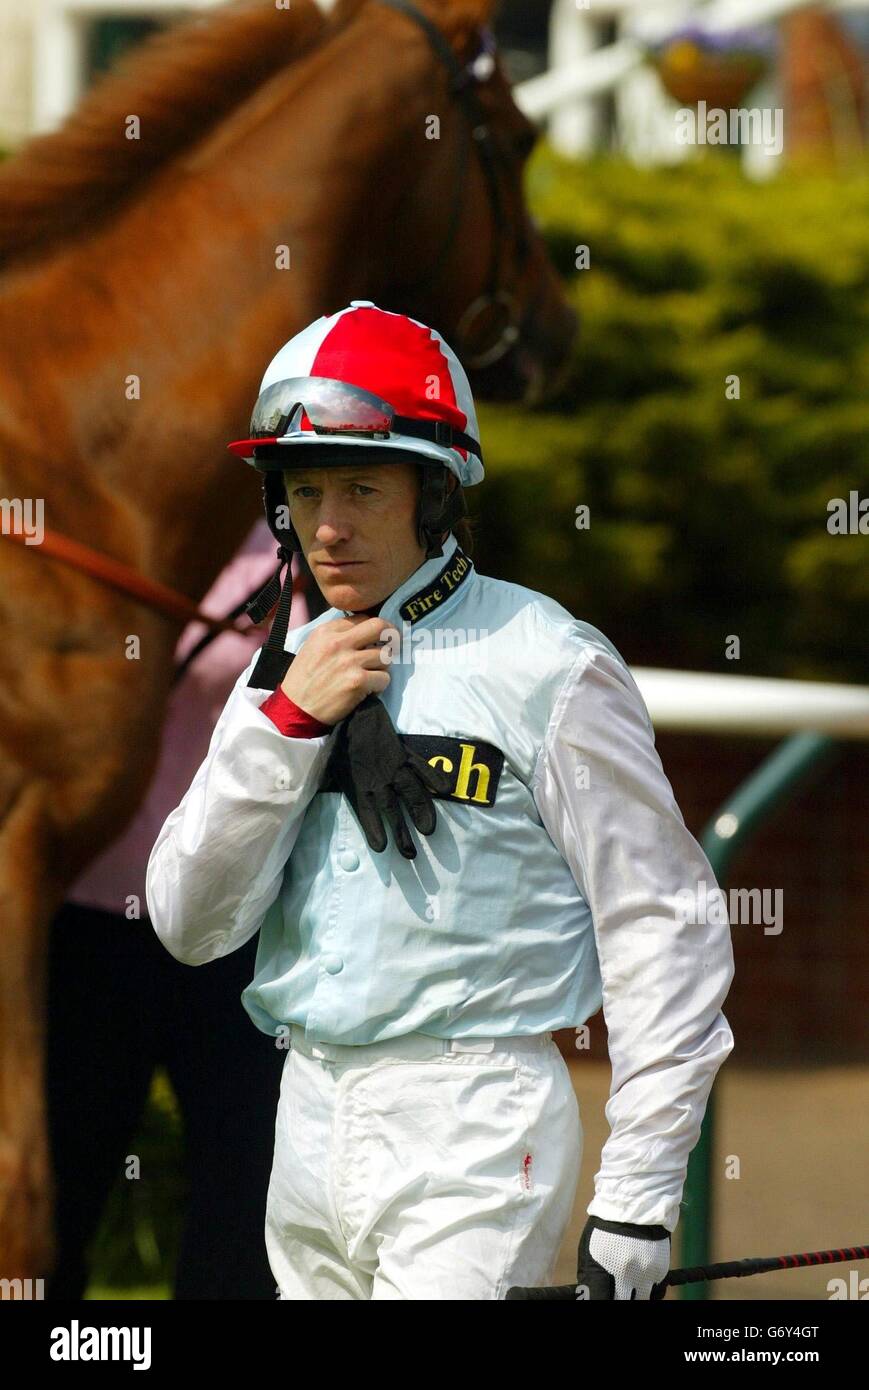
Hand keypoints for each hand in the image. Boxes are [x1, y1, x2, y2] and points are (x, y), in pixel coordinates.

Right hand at [279, 616, 396, 725]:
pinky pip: (384, 678)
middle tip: (393, 645)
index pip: (362, 618)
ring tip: (371, 676)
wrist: (295, 710)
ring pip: (385, 656)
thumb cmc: (303, 681)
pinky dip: (379, 686)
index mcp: (326, 632)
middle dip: (391, 635)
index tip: (376, 638)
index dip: (372, 629)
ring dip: (382, 667)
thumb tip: (362, 631)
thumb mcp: (312, 648)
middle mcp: (338, 642)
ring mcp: (349, 661)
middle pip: (379, 626)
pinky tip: (367, 691)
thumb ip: (334, 637)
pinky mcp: (358, 681)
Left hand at [325, 695, 451, 858]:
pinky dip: (434, 778)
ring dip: (421, 813)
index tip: (383, 848)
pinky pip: (422, 768)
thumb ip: (345, 789)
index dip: (375, 831)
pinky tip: (445, 790)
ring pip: (411, 794)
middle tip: (411, 854)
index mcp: (359, 785)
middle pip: (393, 811)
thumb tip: (340, 801)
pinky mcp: (404, 754)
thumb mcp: (335, 770)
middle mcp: (379, 780)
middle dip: (402, 834)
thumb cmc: (342, 745)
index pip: (368, 814)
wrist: (354, 714)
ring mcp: (394, 767)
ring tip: (429, 830)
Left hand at [576, 1216, 670, 1299]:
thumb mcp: (589, 1246)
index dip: (596, 1299)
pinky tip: (641, 1280)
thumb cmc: (606, 1223)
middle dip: (616, 1297)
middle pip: (622, 1302)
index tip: (598, 1295)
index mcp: (603, 1271)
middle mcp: (626, 1277)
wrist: (637, 1200)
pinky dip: (649, 1289)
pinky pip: (656, 1291)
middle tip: (614, 1290)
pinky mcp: (660, 1271)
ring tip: (628, 1287)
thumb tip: (590, 1295)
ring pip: (642, 1300)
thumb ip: (590, 1277)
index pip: (600, 1300)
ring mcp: (645, 1275)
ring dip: (634, 1295)